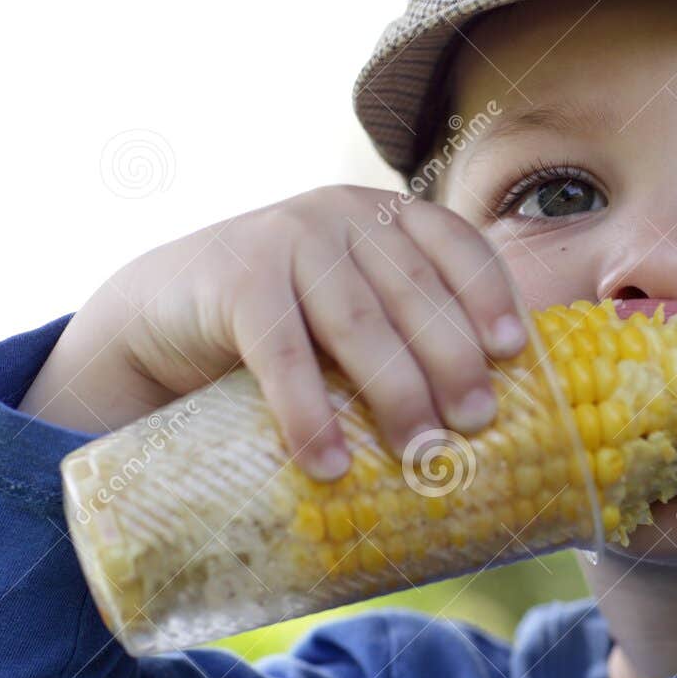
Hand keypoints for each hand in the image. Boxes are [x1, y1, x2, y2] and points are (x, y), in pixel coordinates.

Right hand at [17, 185, 528, 478]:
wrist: (164, 309)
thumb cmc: (284, 318)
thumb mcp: (350, 300)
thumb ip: (406, 320)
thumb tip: (493, 403)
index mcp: (384, 215)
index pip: (455, 243)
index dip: (488, 294)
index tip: (512, 352)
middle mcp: (341, 214)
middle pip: (414, 292)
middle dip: (451, 361)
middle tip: (475, 425)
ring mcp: (287, 239)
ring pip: (358, 325)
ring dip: (395, 394)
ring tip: (420, 454)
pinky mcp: (237, 281)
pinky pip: (284, 356)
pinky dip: (309, 414)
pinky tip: (328, 463)